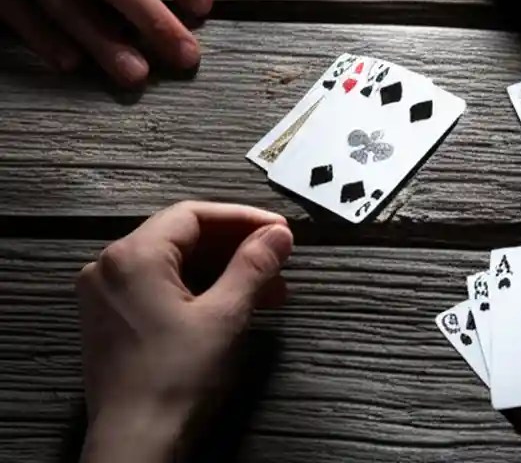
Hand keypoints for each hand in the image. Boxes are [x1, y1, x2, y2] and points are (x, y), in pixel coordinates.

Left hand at [77, 202, 292, 462]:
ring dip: (222, 270)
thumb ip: (254, 265)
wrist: (137, 442)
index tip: (280, 231)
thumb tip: (278, 234)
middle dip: (236, 247)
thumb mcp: (226, 315)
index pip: (194, 215)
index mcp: (132, 256)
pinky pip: (159, 287)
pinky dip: (198, 288)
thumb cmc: (176, 378)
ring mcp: (104, 295)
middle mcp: (108, 267)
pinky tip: (233, 305)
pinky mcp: (110, 321)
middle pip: (182, 237)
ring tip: (267, 291)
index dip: (243, 218)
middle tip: (279, 261)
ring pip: (173, 263)